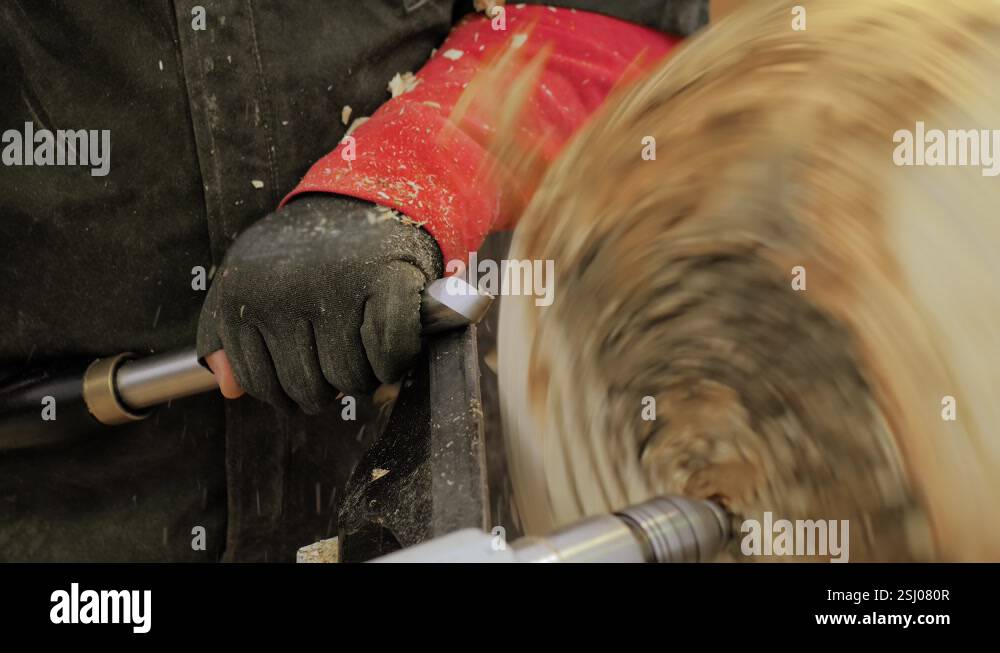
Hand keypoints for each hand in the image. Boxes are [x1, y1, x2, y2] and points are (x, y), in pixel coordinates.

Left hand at [197, 195, 441, 413]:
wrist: (364, 197)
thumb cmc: (305, 252)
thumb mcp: (248, 280)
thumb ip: (227, 336)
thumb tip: (229, 390)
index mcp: (244, 294)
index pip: (258, 384)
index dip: (285, 391)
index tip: (303, 371)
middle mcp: (285, 291)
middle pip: (307, 388)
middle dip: (326, 388)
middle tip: (336, 361)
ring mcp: (336, 286)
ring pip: (349, 379)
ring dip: (362, 378)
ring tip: (360, 350)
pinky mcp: (385, 281)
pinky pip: (388, 356)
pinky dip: (393, 363)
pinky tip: (386, 348)